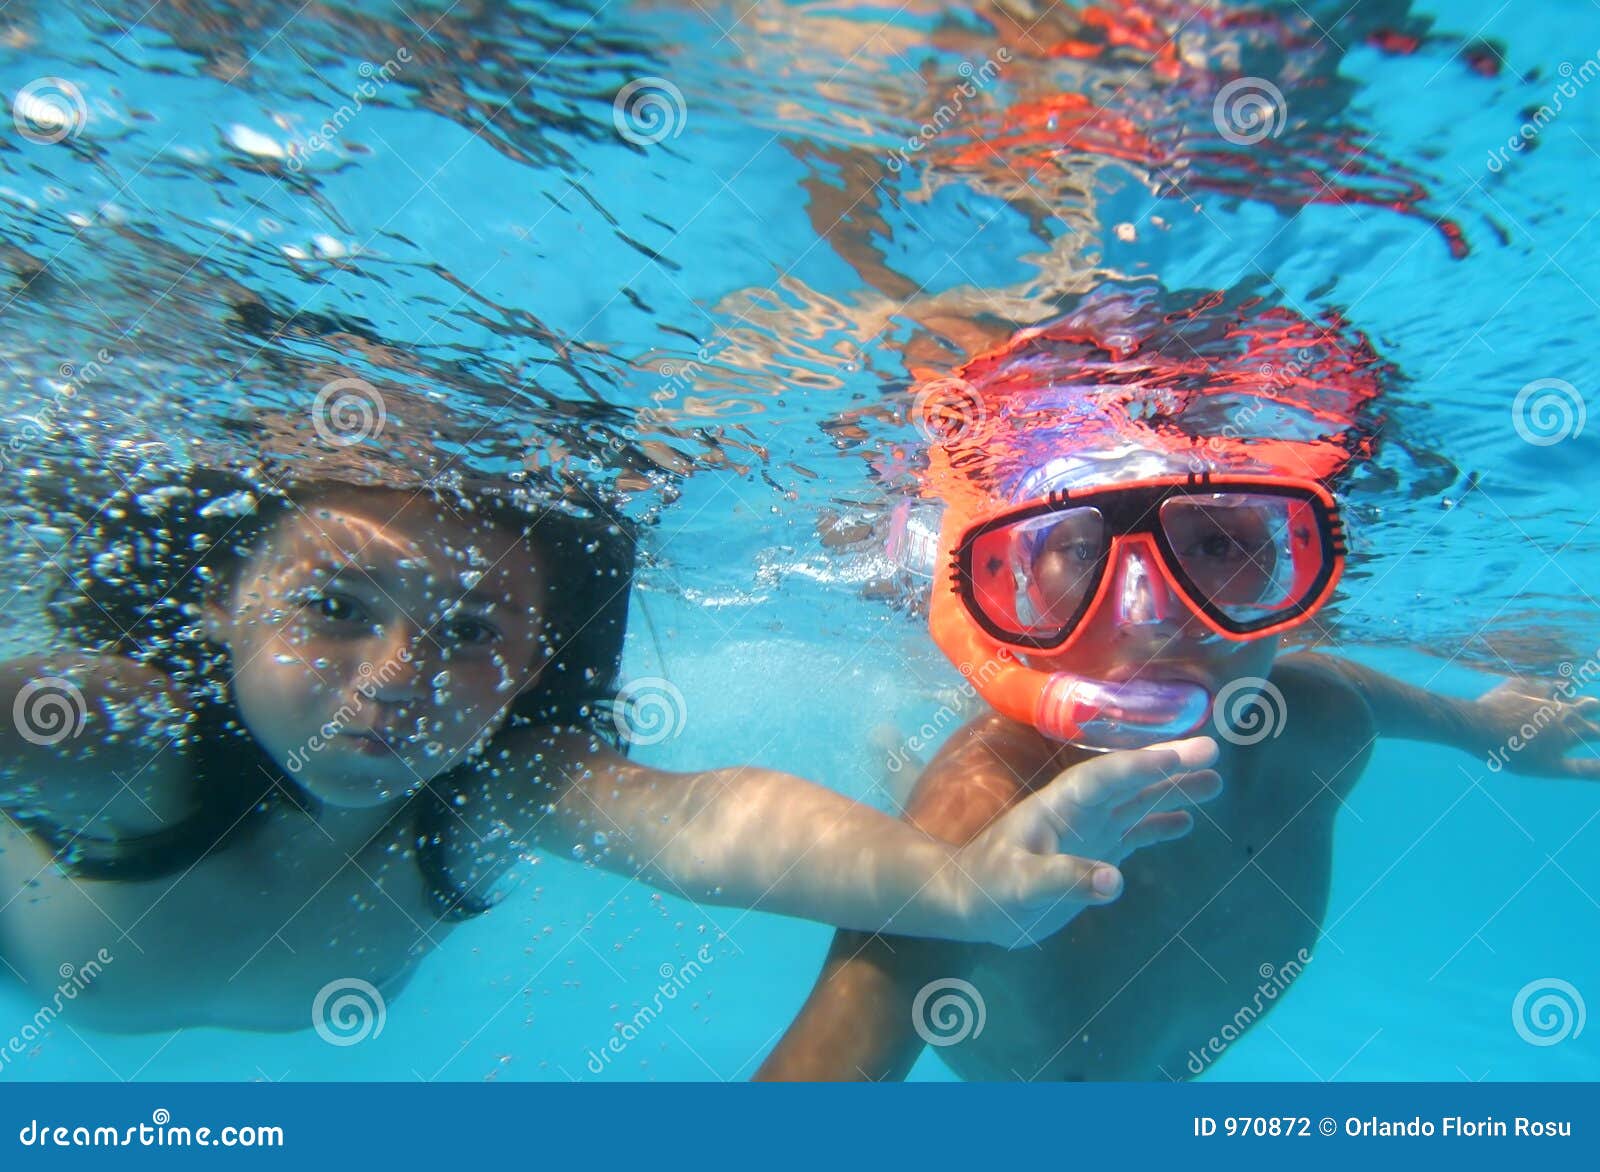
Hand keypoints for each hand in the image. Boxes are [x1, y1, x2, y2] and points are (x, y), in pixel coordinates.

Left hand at [943, 736, 1221, 948]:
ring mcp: (1090, 831)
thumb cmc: (988, 886)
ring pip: (1137, 803)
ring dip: (1173, 791)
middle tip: (1213, 749)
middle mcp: (1080, 811)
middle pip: (1129, 782)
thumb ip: (1064, 880)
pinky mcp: (1095, 854)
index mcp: (1060, 806)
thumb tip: (1114, 881)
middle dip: (1169, 766)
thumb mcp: (1019, 884)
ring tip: (1214, 781)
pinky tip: (1187, 822)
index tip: (1181, 754)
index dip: (1141, 765)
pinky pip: (1134, 833)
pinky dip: (1159, 826)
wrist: (970, 901)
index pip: (1105, 778)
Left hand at [1473, 677, 1599, 777]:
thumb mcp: (1551, 768)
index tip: (1599, 732)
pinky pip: (1536, 676)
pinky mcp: (1522, 683)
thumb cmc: (1514, 752)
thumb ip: (1584, 769)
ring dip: (1570, 688)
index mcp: (1569, 730)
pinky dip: (1541, 678)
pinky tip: (1536, 675)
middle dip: (1594, 706)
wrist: (1479, 726)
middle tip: (1594, 705)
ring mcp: (1542, 694)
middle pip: (1588, 705)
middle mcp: (1562, 709)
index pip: (1597, 732)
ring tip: (1571, 686)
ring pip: (1565, 687)